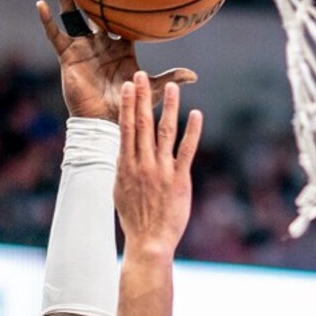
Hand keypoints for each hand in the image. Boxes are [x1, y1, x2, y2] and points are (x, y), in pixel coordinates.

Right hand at [37, 0, 195, 122]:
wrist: (104, 121)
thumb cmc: (128, 105)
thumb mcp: (151, 89)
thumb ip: (170, 78)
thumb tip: (193, 76)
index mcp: (121, 48)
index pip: (121, 21)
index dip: (122, 5)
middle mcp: (101, 45)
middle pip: (94, 13)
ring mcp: (83, 50)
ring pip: (72, 19)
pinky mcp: (68, 58)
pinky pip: (56, 36)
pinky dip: (48, 21)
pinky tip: (40, 5)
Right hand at [114, 72, 200, 255]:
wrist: (149, 241)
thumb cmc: (134, 219)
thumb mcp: (120, 190)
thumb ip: (124, 167)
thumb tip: (123, 151)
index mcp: (126, 166)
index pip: (125, 128)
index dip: (127, 105)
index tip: (127, 86)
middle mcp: (142, 164)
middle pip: (142, 124)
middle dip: (141, 97)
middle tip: (141, 75)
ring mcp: (161, 170)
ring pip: (165, 132)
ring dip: (168, 108)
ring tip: (172, 87)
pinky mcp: (179, 179)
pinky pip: (186, 150)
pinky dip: (192, 131)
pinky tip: (196, 114)